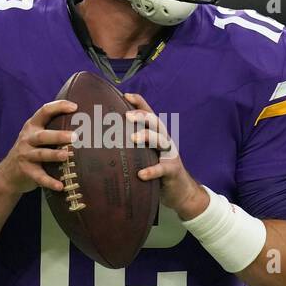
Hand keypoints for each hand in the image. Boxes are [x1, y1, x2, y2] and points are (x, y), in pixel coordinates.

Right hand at [0, 100, 78, 195]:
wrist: (7, 173)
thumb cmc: (30, 150)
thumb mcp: (36, 135)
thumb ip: (51, 127)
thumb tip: (82, 120)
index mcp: (32, 126)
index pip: (44, 112)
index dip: (58, 107)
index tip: (74, 107)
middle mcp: (28, 139)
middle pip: (43, 136)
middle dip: (58, 135)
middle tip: (74, 136)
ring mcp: (25, 155)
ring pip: (40, 154)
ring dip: (54, 155)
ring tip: (66, 156)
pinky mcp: (26, 172)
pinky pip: (39, 177)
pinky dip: (50, 182)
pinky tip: (61, 186)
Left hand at [123, 92, 209, 220]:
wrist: (180, 191)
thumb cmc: (156, 170)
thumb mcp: (145, 154)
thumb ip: (132, 145)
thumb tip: (105, 139)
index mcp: (157, 135)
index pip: (149, 114)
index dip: (140, 103)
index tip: (125, 95)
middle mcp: (164, 141)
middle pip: (155, 123)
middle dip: (142, 116)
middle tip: (127, 115)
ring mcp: (170, 155)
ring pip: (161, 140)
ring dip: (147, 137)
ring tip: (133, 138)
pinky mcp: (172, 171)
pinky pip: (162, 169)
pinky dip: (152, 171)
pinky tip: (141, 174)